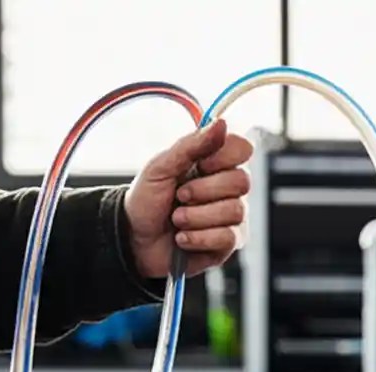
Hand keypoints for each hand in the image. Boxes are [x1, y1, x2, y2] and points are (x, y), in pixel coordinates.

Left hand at [124, 118, 253, 277]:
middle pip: (241, 181)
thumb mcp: (161, 166)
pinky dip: (198, 238)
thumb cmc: (146, 201)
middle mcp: (228, 189)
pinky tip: (183, 238)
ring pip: (234, 211)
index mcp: (214, 165)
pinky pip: (227, 237)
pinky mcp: (226, 243)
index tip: (199, 165)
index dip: (223, 156)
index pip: (242, 149)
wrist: (133, 239)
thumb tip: (221, 123)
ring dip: (196, 216)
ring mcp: (231, 217)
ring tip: (177, 220)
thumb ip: (191, 145)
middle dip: (203, 190)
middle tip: (179, 196)